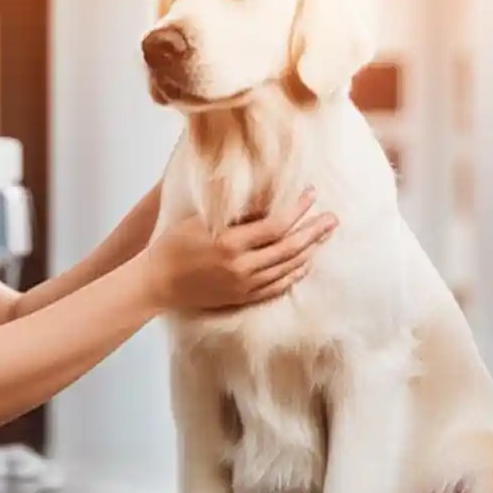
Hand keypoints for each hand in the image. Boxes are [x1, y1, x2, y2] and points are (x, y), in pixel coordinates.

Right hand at [145, 189, 336, 311]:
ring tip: (324, 236)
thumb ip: (237, 213)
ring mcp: (244, 285)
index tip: (310, 195)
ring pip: (288, 268)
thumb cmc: (175, 244)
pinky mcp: (243, 297)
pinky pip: (278, 286)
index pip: (276, 225)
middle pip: (290, 247)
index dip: (297, 209)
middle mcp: (241, 266)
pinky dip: (295, 273)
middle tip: (333, 218)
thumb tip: (269, 198)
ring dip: (310, 250)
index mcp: (230, 243)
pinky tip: (306, 263)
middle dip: (314, 231)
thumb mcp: (202, 220)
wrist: (159, 281)